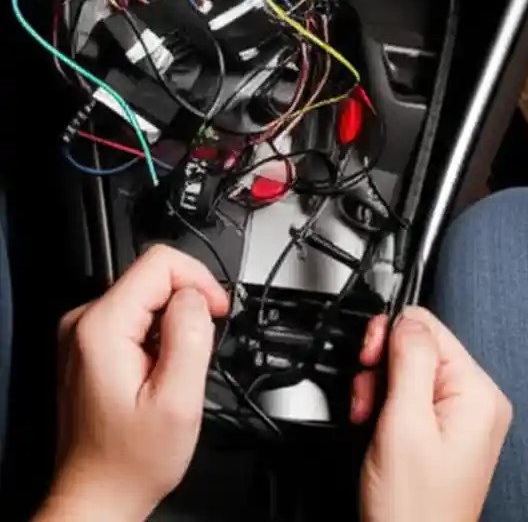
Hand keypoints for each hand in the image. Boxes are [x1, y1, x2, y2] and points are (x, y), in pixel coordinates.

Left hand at [37, 245, 229, 521]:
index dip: (200, 282)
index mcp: (101, 328)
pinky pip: (137, 319)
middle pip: (153, 277)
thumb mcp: (179, 400)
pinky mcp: (91, 347)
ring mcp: (83, 335)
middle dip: (189, 305)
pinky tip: (162, 372)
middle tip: (202, 348)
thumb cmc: (131, 458)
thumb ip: (190, 337)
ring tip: (179, 368)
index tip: (217, 313)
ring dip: (175, 324)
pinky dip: (159, 337)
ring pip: (148, 297)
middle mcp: (84, 324)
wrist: (100, 491)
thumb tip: (197, 298)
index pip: (160, 263)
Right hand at [351, 306, 512, 521]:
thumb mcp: (404, 423)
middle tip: (368, 400)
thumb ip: (408, 362)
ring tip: (371, 422)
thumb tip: (407, 319)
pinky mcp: (447, 435)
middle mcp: (479, 401)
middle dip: (383, 370)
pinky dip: (389, 410)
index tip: (367, 361)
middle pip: (420, 349)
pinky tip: (378, 430)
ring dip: (381, 391)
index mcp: (478, 392)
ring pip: (411, 375)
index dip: (389, 338)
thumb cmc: (412, 507)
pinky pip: (415, 401)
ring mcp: (465, 420)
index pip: (430, 328)